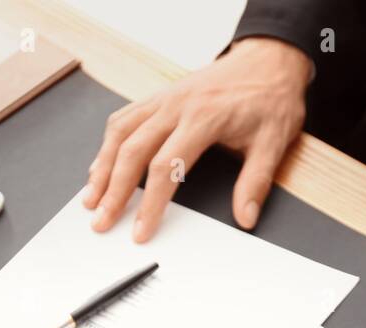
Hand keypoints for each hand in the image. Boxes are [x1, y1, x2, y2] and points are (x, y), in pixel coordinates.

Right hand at [83, 37, 311, 241]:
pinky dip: (108, 144)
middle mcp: (177, 106)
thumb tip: (246, 218)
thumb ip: (256, 182)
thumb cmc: (270, 98)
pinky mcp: (160, 97)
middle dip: (113, 191)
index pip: (165, 167)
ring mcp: (164, 99)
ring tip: (91, 199)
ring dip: (101, 167)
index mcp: (203, 118)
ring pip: (120, 133)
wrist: (268, 59)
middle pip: (132, 151)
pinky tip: (101, 166)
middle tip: (102, 221)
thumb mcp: (274, 142)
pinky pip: (124, 119)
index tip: (141, 230)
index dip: (150, 203)